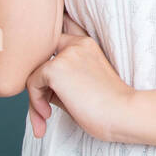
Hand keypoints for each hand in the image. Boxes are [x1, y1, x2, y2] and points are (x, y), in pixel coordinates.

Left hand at [26, 13, 133, 143]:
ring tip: (45, 117)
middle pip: (41, 58)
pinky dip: (35, 102)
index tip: (48, 81)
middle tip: (44, 110)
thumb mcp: (83, 85)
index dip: (47, 57)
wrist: (124, 114)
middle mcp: (76, 43)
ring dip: (35, 98)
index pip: (58, 37)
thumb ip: (61, 80)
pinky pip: (32, 83)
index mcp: (86, 44)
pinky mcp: (56, 68)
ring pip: (33, 73)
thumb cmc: (108, 107)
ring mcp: (66, 54)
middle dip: (37, 84)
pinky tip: (48, 115)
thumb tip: (36, 88)